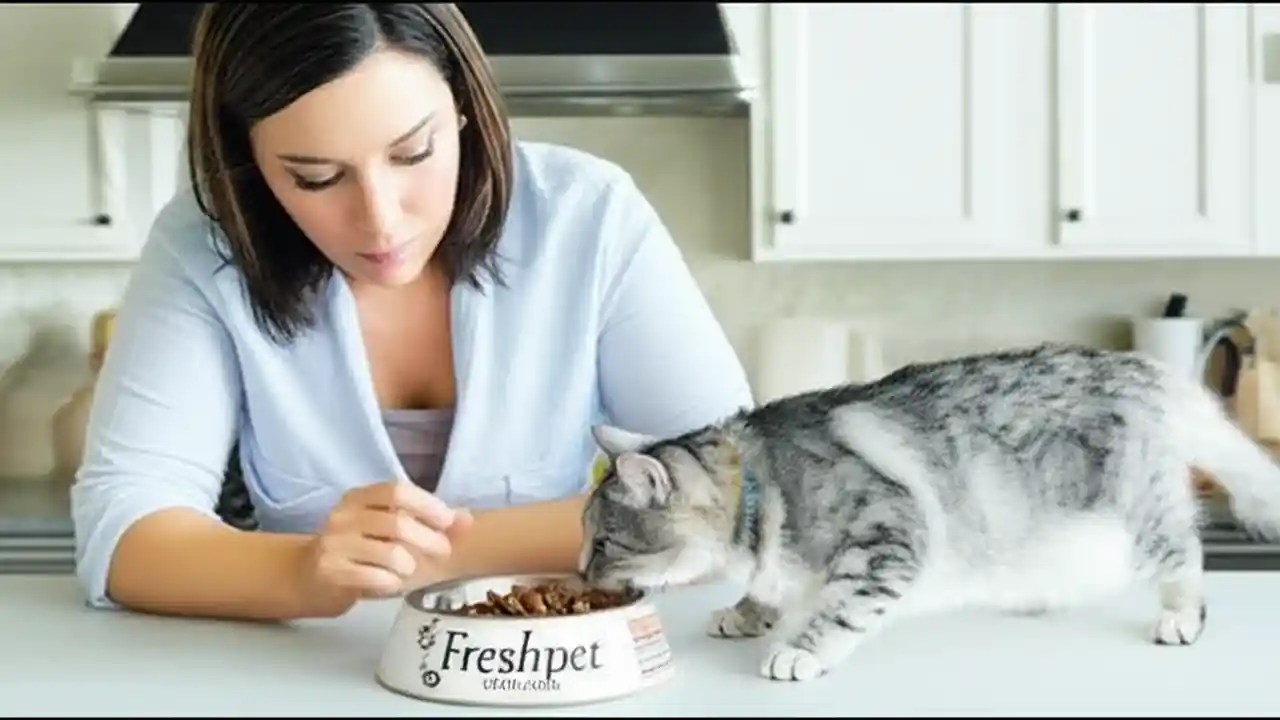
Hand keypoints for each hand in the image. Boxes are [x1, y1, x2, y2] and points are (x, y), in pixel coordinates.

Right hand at [299, 479, 473, 614]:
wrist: (308, 577)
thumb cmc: (360, 551)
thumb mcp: (392, 532)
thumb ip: (432, 524)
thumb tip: (468, 519)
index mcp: (359, 497)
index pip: (397, 491)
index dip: (427, 504)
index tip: (448, 520)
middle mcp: (343, 515)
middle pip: (397, 522)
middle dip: (429, 539)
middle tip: (443, 553)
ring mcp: (333, 543)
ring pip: (389, 552)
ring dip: (409, 565)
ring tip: (409, 571)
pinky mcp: (329, 571)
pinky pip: (373, 577)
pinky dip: (390, 583)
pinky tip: (390, 584)